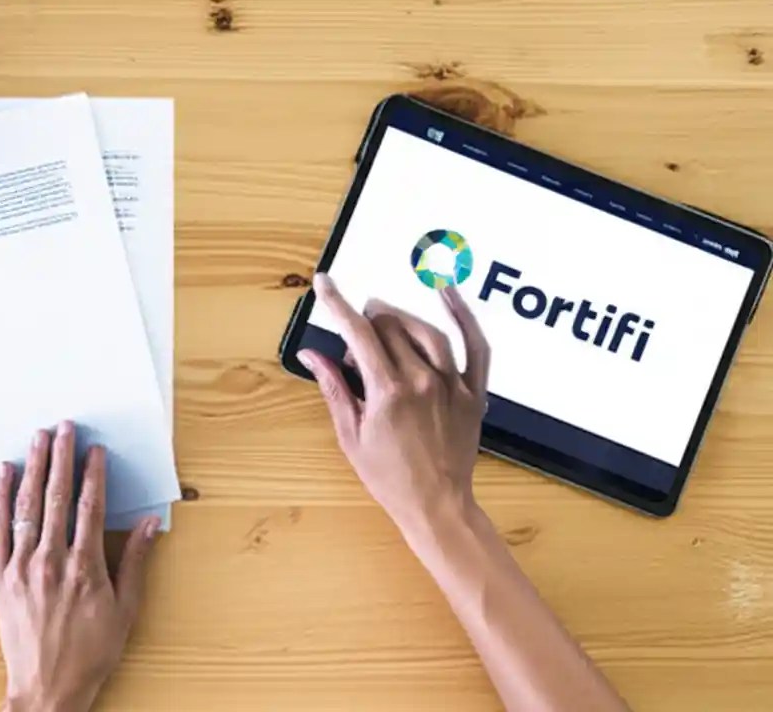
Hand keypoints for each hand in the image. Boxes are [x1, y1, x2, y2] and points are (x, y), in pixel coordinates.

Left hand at [0, 421, 160, 711]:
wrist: (46, 689)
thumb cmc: (89, 655)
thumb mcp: (125, 611)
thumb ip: (134, 562)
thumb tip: (148, 525)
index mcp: (85, 568)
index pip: (90, 507)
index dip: (93, 474)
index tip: (96, 451)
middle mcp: (51, 561)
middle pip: (57, 497)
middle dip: (62, 458)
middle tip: (65, 428)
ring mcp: (22, 567)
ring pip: (27, 506)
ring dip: (33, 468)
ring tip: (37, 439)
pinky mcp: (0, 577)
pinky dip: (1, 499)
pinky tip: (4, 474)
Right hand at [297, 273, 490, 531]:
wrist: (436, 505)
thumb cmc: (391, 478)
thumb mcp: (351, 435)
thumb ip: (333, 388)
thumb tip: (313, 356)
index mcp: (389, 392)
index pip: (358, 333)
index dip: (338, 303)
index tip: (326, 284)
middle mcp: (423, 381)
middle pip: (390, 327)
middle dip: (365, 324)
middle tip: (355, 349)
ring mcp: (452, 384)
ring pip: (425, 329)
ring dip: (399, 317)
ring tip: (383, 321)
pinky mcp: (473, 391)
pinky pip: (475, 343)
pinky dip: (463, 314)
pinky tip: (447, 292)